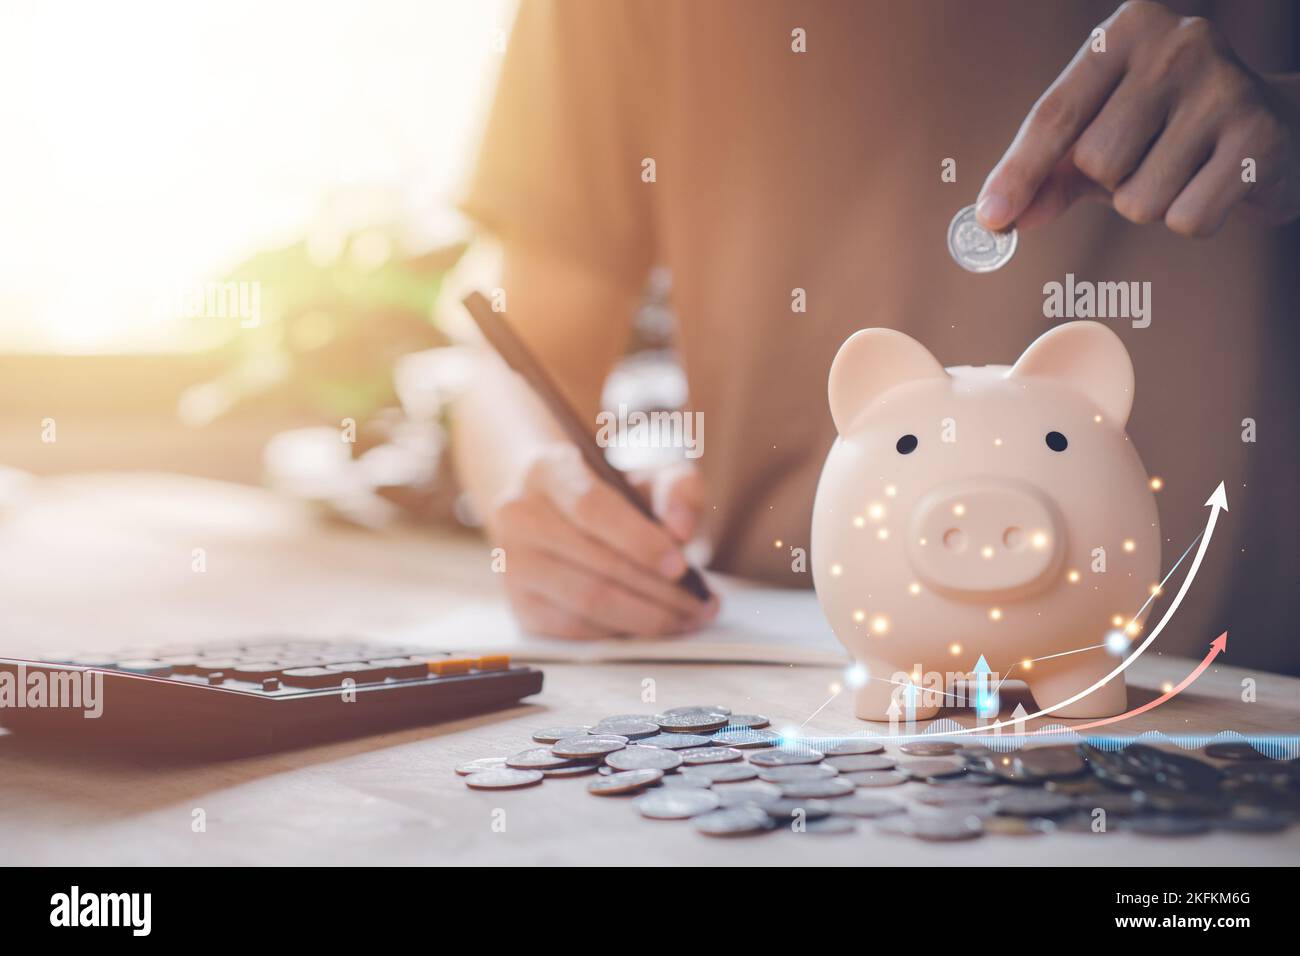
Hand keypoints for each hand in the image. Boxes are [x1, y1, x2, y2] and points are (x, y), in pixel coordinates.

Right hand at [486, 446, 717, 638]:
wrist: (554, 506)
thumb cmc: (608, 490)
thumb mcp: (649, 473)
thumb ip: (676, 489)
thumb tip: (681, 529)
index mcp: (548, 470)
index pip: (592, 508)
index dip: (639, 541)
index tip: (680, 566)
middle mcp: (519, 516)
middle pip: (595, 563)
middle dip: (659, 591)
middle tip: (700, 603)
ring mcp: (514, 563)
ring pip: (586, 602)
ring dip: (646, 618)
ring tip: (687, 617)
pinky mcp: (520, 604)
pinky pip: (576, 629)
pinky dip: (620, 631)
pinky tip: (651, 625)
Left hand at [977, 1, 1299, 236]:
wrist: (1277, 125)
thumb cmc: (1168, 131)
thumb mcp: (1100, 137)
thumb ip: (1047, 175)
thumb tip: (1001, 219)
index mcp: (1127, 32)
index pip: (1055, 114)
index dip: (1019, 172)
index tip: (990, 219)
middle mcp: (1179, 45)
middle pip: (1096, 162)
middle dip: (1111, 184)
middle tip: (1149, 157)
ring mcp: (1225, 87)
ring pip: (1138, 200)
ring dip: (1151, 205)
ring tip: (1184, 169)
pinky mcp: (1259, 138)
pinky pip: (1187, 219)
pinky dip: (1193, 219)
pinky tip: (1214, 183)